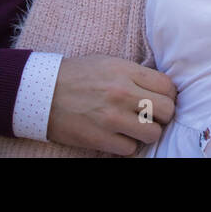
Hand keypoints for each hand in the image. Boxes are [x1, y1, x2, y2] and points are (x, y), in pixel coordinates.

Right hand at [46, 55, 176, 155]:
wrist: (42, 91)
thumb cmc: (76, 75)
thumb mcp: (108, 63)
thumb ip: (134, 74)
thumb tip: (159, 88)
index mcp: (126, 71)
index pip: (168, 86)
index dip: (168, 96)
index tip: (161, 100)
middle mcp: (122, 93)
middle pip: (167, 110)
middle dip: (163, 115)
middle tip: (152, 116)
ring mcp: (112, 117)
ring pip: (153, 133)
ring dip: (147, 133)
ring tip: (135, 128)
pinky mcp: (100, 138)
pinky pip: (130, 149)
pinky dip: (127, 145)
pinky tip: (118, 137)